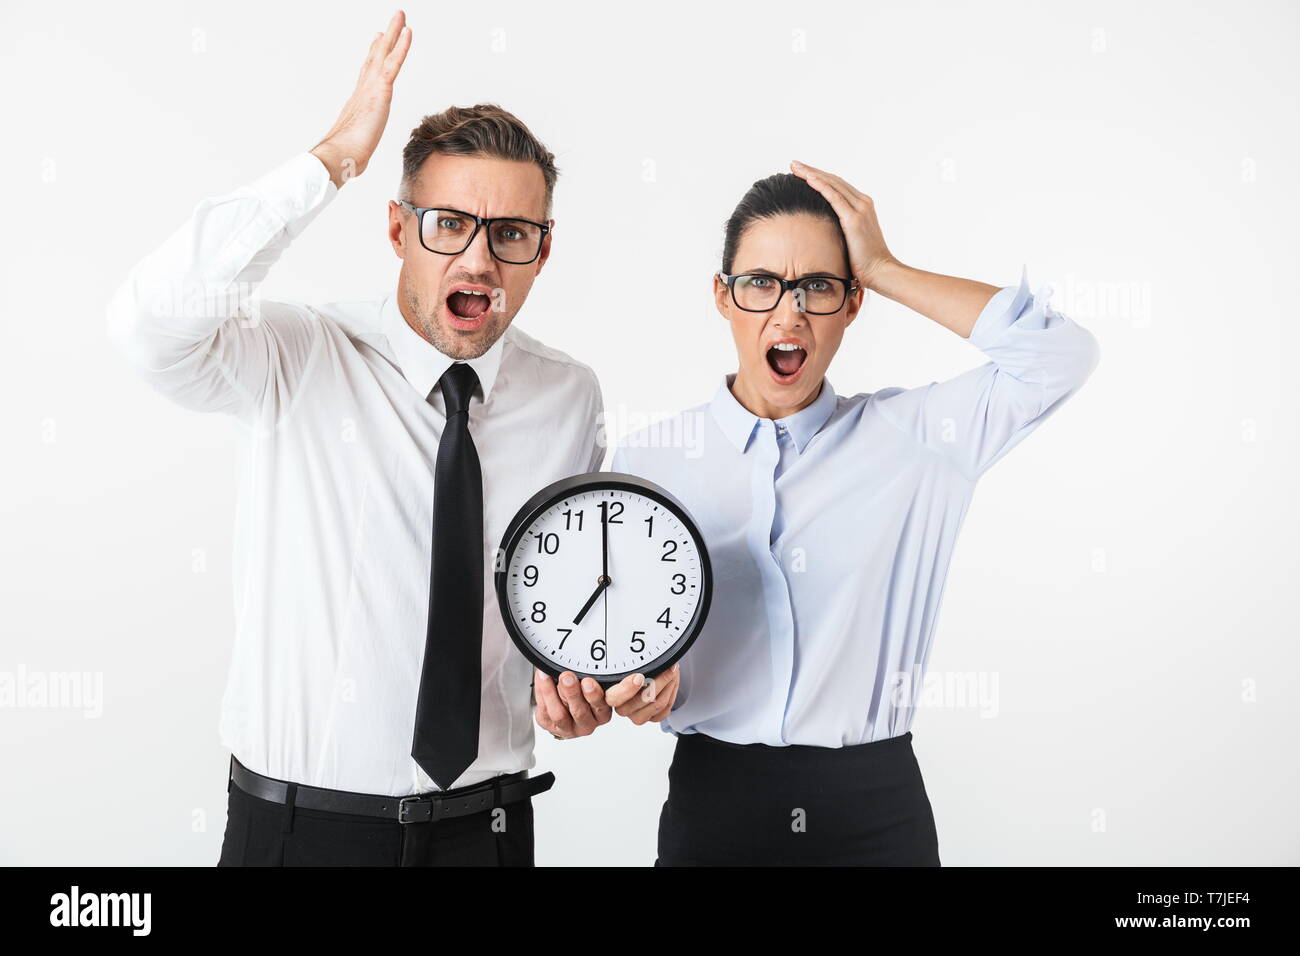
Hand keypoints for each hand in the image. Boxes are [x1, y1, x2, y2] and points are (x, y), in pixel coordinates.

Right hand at [311, 10, 411, 187]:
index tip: (377, 42)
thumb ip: (355, 151)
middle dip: (384, 38)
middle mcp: (363, 91)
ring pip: (384, 54)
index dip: (373, 56)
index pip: (368, 74)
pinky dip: (400, 46)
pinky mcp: (379, 92)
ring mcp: (370, 89)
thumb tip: (351, 165)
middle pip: (375, 57)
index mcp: (358, 103)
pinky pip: (392, 63)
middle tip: (393, 20)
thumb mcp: (353, 151)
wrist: (337, 157)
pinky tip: (407, 32)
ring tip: (401, 15)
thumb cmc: (342, 158)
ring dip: (393, 33)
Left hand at [533, 669, 611, 738]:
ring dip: (552, 693)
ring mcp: (568, 727)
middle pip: (579, 712)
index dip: (594, 695)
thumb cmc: (581, 690)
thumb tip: (580, 663)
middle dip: (572, 693)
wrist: (564, 701)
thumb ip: (588, 676)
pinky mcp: (550, 725)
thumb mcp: (589, 683)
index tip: (588, 681)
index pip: (601, 707)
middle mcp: (586, 723)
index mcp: (601, 714)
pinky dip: (541, 691)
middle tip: (567, 677)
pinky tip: (541, 678)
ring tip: (547, 676)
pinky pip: (544, 711)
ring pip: (559, 715)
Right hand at [605, 664, 679, 724]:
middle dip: (660, 680)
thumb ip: (630, 662)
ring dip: (669, 684)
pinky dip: (672, 692)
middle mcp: (622, 708)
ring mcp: (637, 715)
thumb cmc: (637, 667)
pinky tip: (672, 681)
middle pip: (643, 699)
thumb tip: (633, 646)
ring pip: (658, 703)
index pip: (615, 697)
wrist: (649, 675)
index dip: (627, 689)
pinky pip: (666, 708)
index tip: (639, 677)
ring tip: (672, 670)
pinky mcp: (652, 718)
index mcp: (611, 695)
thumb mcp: (630, 662)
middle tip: (667, 668)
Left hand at [789, 160, 897, 291]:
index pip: (838, 186)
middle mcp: (863, 203)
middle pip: (833, 180)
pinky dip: (821, 186)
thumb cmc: (866, 262)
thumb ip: (842, 230)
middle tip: (795, 164)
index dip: (820, 177)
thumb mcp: (852, 240)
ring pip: (832, 184)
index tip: (803, 172)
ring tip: (796, 167)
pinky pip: (834, 197)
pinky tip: (809, 178)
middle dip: (812, 171)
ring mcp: (860, 209)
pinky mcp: (854, 219)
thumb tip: (825, 231)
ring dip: (812, 174)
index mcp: (862, 207)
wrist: (881, 271)